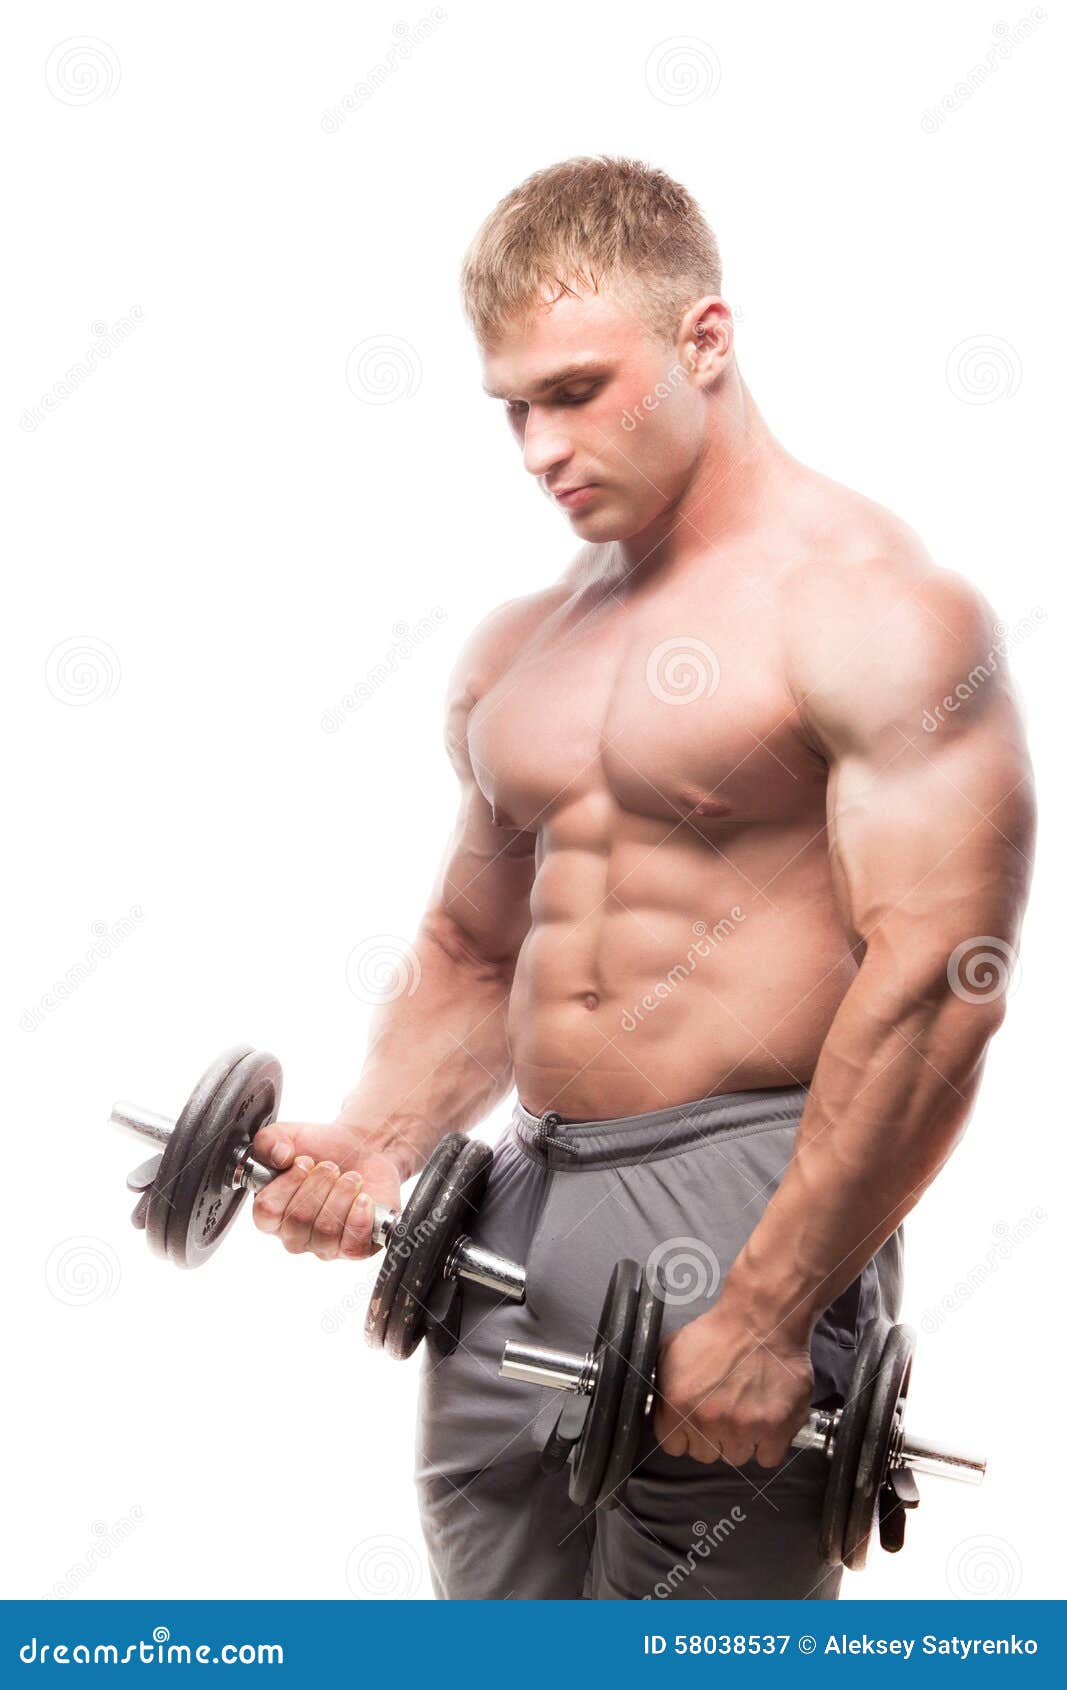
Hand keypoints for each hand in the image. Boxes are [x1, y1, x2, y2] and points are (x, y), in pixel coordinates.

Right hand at [249, 1118, 403, 1262]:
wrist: (362, 1149)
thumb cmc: (322, 1148)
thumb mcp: (289, 1134)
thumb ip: (269, 1141)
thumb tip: (279, 1156)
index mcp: (271, 1212)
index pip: (266, 1211)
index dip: (287, 1184)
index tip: (304, 1162)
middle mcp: (294, 1235)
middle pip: (298, 1221)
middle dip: (320, 1184)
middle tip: (331, 1166)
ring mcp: (323, 1245)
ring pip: (326, 1231)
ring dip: (342, 1194)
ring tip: (351, 1177)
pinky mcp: (354, 1248)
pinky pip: (352, 1246)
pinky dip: (360, 1218)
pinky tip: (363, 1198)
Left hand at [652, 1300, 813, 1467]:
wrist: (760, 1319)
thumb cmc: (717, 1332)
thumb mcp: (670, 1351)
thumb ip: (660, 1386)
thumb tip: (654, 1407)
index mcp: (678, 1405)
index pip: (672, 1446)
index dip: (683, 1433)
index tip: (694, 1422)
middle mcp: (708, 1422)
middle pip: (705, 1454)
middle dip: (712, 1436)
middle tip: (723, 1411)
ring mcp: (743, 1428)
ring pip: (736, 1457)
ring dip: (740, 1440)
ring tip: (745, 1410)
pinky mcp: (776, 1429)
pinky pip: (767, 1458)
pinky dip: (768, 1444)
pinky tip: (765, 1420)